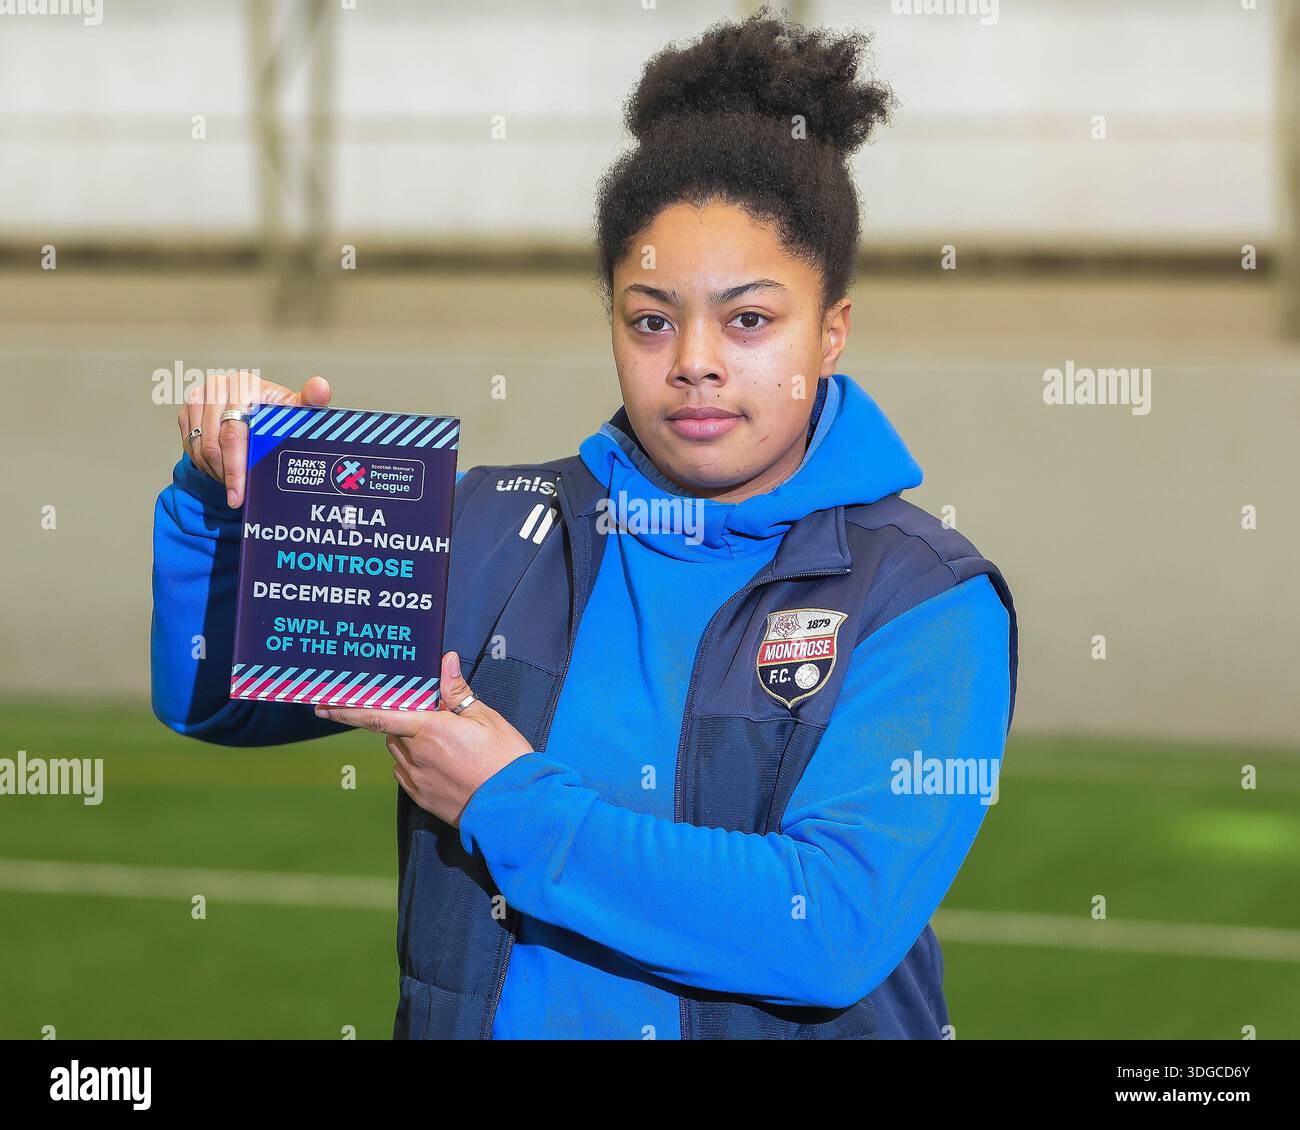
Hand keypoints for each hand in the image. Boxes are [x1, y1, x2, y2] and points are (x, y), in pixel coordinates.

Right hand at [178, 370, 331, 507]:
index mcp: (243, 384)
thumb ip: (311, 399)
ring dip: (216, 472)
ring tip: (233, 486)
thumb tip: (321, 387)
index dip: (237, 466)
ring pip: (200, 449)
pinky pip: (190, 447)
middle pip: (215, 444)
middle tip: (237, 498)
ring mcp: (197, 400)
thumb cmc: (278, 412)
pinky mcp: (187, 413)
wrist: (257, 408)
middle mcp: (216, 388)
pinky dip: (205, 465)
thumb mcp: (294, 408)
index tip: (240, 493)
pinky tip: (222, 473)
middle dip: (227, 475)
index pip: (235, 433)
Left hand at [314, 650, 533, 826]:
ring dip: (410, 742)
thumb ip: (458, 692)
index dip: (347, 709)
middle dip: (404, 721)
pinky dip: (415, 763)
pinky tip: (443, 764)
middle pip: (393, 731)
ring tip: (445, 742)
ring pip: (398, 753)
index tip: (323, 705)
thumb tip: (445, 663)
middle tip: (431, 717)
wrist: (515, 809)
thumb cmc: (505, 761)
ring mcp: (416, 781)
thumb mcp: (487, 719)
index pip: (378, 715)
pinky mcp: (421, 799)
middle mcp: (415, 756)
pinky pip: (406, 774)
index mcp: (429, 731)